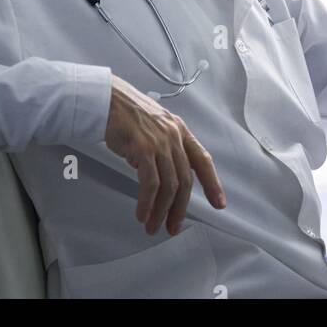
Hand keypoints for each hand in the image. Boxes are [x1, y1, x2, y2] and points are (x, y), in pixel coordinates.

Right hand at [103, 74, 227, 235]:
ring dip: (161, 211)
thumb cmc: (128, 115)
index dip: (213, 184)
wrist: (108, 100)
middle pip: (185, 180)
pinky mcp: (143, 149)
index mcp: (181, 131)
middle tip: (173, 226)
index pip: (203, 161)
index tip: (218, 204)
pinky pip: (150, 184)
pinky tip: (142, 213)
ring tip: (153, 226)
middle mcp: (174, 137)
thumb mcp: (157, 127)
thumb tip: (167, 176)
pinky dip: (147, 203)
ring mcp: (160, 143)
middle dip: (180, 208)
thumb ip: (167, 148)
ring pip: (169, 186)